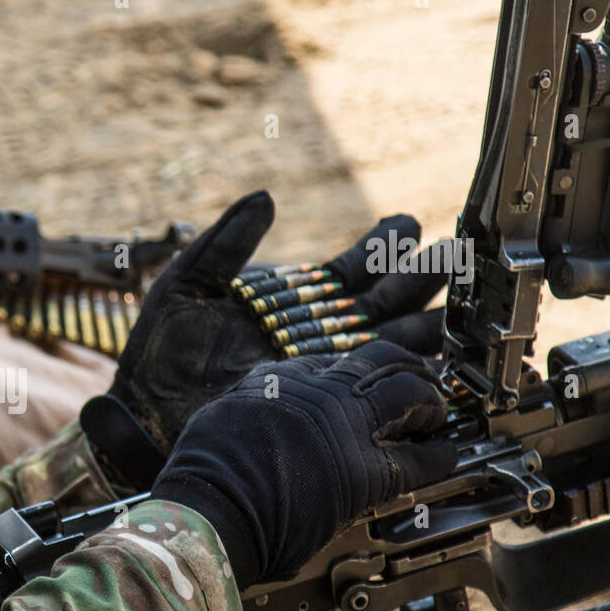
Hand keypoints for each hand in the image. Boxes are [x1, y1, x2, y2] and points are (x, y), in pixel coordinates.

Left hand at [103, 191, 447, 455]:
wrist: (145, 412)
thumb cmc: (158, 352)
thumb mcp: (185, 286)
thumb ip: (224, 243)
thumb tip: (264, 198)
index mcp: (289, 298)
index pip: (349, 267)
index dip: (382, 245)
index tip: (408, 226)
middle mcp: (314, 332)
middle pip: (384, 301)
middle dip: (423, 278)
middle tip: (460, 256)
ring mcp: (321, 369)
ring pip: (389, 341)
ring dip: (428, 322)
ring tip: (463, 304)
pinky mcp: (319, 404)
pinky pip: (371, 388)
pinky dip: (405, 377)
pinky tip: (436, 365)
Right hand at [150, 340, 456, 589]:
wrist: (212, 506)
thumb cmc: (202, 475)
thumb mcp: (219, 416)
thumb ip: (250, 407)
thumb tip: (258, 413)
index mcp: (279, 376)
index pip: (334, 359)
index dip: (356, 372)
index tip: (363, 384)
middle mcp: (317, 390)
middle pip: (382, 359)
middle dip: (408, 368)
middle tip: (420, 385)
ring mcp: (345, 426)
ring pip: (410, 391)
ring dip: (430, 403)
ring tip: (435, 417)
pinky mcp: (365, 470)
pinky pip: (421, 455)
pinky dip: (439, 455)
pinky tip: (443, 457)